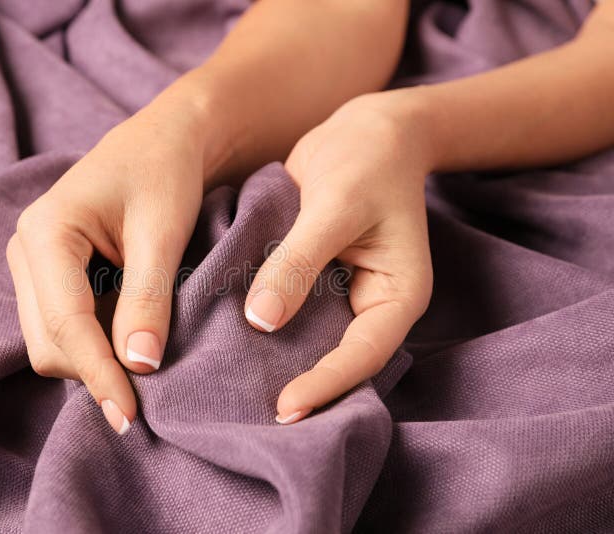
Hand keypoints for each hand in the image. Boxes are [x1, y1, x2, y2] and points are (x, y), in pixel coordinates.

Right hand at [7, 103, 208, 434]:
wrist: (164, 140)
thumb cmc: (165, 172)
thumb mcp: (162, 233)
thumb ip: (148, 299)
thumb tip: (139, 368)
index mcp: (45, 231)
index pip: (65, 323)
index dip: (98, 373)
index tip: (129, 416)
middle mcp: (25, 250)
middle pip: (48, 342)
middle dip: (94, 370)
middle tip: (146, 395)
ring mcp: (32, 264)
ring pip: (52, 341)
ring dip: (95, 359)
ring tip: (145, 359)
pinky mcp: (49, 274)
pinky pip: (64, 326)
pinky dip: (96, 342)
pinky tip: (132, 337)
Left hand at [243, 95, 434, 423]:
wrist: (366, 130)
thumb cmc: (365, 161)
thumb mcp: (334, 206)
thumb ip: (298, 262)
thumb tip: (260, 320)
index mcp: (397, 296)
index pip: (364, 354)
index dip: (326, 384)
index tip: (284, 408)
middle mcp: (371, 304)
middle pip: (339, 360)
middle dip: (302, 388)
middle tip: (252, 419)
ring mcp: (342, 295)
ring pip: (311, 341)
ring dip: (278, 363)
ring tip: (234, 393)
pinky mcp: (313, 280)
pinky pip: (291, 313)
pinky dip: (265, 328)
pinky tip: (228, 344)